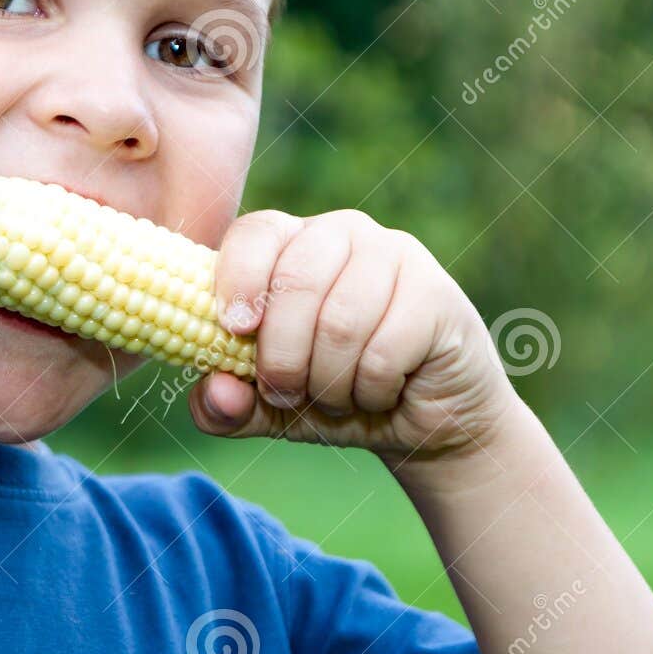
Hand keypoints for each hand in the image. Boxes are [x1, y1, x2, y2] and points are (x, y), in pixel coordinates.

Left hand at [188, 208, 518, 464]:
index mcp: (292, 243)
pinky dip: (371, 390)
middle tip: (286, 393)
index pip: (256, 233)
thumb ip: (225, 406)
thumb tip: (216, 394)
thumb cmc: (335, 394)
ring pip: (340, 321)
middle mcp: (343, 233)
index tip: (235, 329)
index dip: (238, 279)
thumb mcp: (268, 408)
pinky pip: (385, 349)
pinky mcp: (436, 293)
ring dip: (330, 382)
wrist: (424, 420)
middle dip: (282, 356)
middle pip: (295, 280)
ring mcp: (395, 256)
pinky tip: (382, 394)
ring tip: (338, 398)